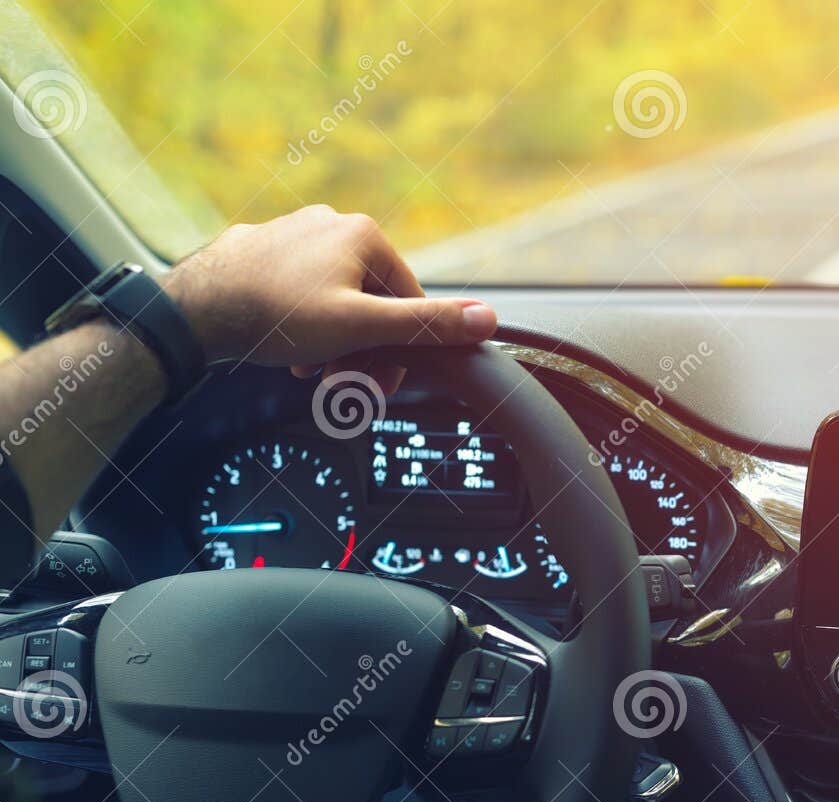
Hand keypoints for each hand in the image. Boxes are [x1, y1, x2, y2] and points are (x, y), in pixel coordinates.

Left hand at [160, 205, 495, 391]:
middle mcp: (330, 224)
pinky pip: (301, 293)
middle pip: (371, 301)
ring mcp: (293, 234)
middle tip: (341, 384)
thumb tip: (487, 319)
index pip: (408, 298)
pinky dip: (304, 326)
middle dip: (362, 349)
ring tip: (312, 371)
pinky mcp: (263, 250)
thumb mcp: (361, 328)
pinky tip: (289, 350)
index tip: (377, 380)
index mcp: (363, 234)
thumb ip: (425, 325)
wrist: (194, 310)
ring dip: (334, 344)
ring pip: (336, 300)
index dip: (399, 347)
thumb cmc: (276, 314)